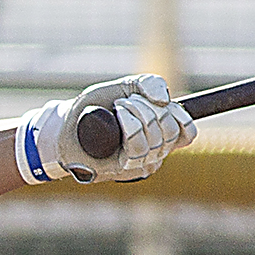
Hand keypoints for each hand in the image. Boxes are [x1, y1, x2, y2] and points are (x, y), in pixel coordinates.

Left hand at [16, 74, 195, 184]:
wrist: (67, 123)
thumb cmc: (97, 106)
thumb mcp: (126, 87)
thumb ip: (149, 85)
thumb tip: (164, 100)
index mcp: (160, 138)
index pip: (187, 133)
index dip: (179, 115)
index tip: (160, 102)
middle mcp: (154, 155)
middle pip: (170, 131)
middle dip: (150, 107)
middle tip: (126, 101)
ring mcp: (139, 165)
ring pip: (155, 138)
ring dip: (137, 112)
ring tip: (118, 106)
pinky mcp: (123, 170)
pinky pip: (137, 147)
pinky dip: (130, 124)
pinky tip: (118, 113)